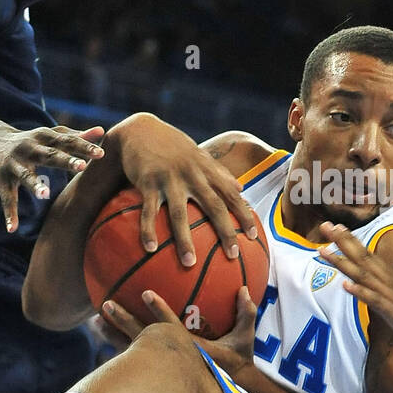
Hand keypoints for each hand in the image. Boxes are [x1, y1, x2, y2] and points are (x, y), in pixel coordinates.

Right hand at [0, 124, 105, 231]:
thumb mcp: (50, 136)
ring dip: (35, 184)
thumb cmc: (31, 141)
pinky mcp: (1, 180)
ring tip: (45, 194)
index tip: (100, 153)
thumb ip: (75, 136)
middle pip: (49, 155)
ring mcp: (13, 165)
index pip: (67, 141)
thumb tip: (101, 130)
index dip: (83, 146)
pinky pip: (6, 199)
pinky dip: (9, 214)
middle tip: (81, 166)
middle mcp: (28, 148)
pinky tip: (12, 228)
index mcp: (44, 137)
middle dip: (65, 160)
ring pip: (25, 175)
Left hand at [98, 286, 257, 379]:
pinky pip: (131, 359)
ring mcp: (161, 366)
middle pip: (142, 335)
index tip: (146, 293)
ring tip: (94, 322)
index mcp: (189, 346)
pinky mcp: (156, 372)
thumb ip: (246, 313)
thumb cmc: (235, 363)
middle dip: (123, 320)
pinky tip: (104, 336)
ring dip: (113, 335)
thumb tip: (245, 289)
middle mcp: (171, 356)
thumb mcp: (244, 340)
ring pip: (131, 348)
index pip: (171, 325)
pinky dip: (118, 347)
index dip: (159, 309)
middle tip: (105, 305)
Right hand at [114, 115, 258, 266]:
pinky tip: (150, 249)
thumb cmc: (173, 146)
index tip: (253, 236)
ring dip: (185, 239)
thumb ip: (220, 173)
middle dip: (225, 231)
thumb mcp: (199, 155)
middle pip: (213, 206)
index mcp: (206, 170)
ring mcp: (169, 178)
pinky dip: (149, 230)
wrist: (140, 129)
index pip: (231, 194)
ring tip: (190, 263)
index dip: (244, 214)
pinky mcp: (147, 182)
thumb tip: (242, 189)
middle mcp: (192, 174)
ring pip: (180, 213)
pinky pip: (149, 211)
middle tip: (232, 255)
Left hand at [320, 222, 392, 361]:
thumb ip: (387, 296)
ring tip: (323, 251)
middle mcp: (392, 284)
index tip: (333, 227)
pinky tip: (345, 285)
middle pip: (363, 259)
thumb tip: (372, 292)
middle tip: (324, 226)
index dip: (350, 241)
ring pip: (364, 276)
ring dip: (343, 262)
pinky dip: (361, 292)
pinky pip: (376, 301)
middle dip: (342, 242)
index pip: (368, 256)